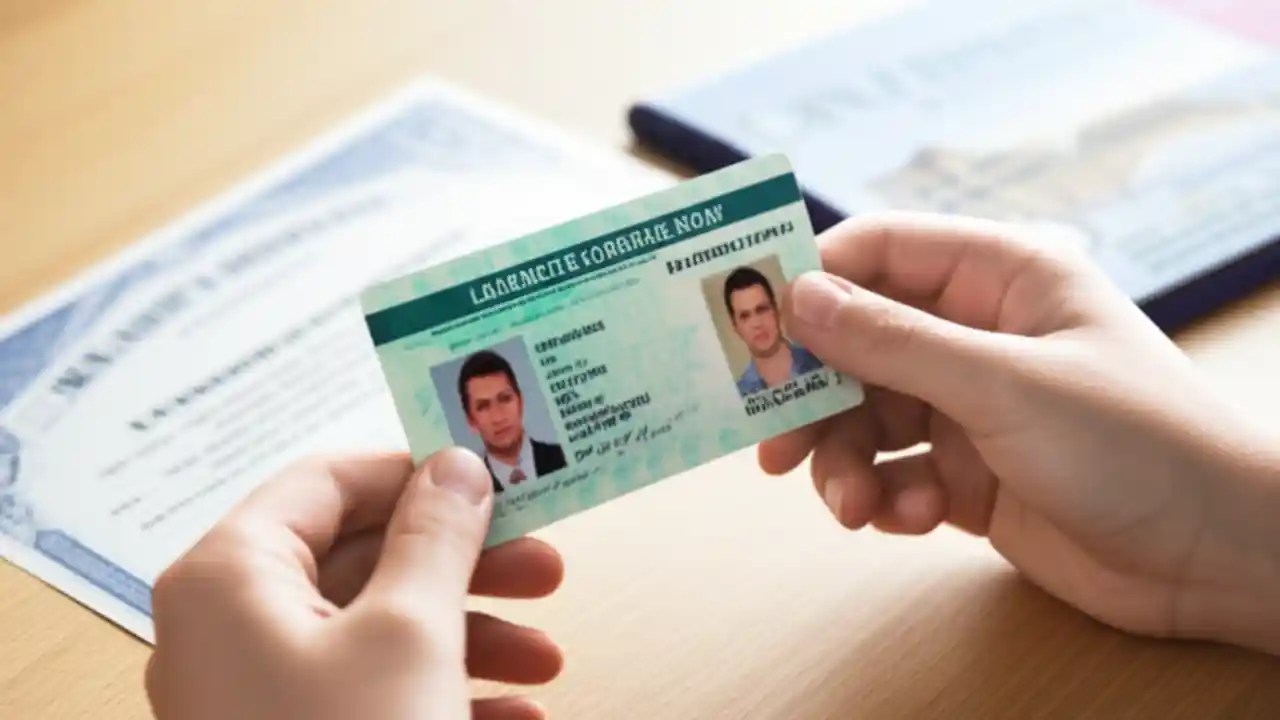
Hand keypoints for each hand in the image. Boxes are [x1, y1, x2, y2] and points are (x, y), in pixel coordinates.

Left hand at [146, 449, 563, 719]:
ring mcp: (258, 688)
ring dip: (472, 636)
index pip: (327, 481)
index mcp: (232, 575)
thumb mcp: (410, 633)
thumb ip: (436, 535)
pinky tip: (517, 717)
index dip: (415, 471)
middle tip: (545, 566)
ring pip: (378, 628)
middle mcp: (231, 625)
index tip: (493, 476)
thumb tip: (455, 464)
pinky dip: (444, 693)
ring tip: (549, 658)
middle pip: (363, 557)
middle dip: (467, 565)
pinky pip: (372, 691)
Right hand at [761, 212, 1279, 653]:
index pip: (879, 253)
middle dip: (816, 397)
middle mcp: (979, 335)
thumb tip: (798, 297)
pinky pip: (896, 474)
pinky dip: (890, 498)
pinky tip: (913, 520)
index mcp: (999, 278)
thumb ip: (894, 343)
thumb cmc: (1137, 444)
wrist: (1217, 558)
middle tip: (771, 442)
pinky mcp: (970, 475)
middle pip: (858, 345)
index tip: (750, 325)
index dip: (811, 280)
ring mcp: (972, 407)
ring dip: (846, 464)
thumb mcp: (1004, 385)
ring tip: (850, 507)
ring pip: (867, 419)